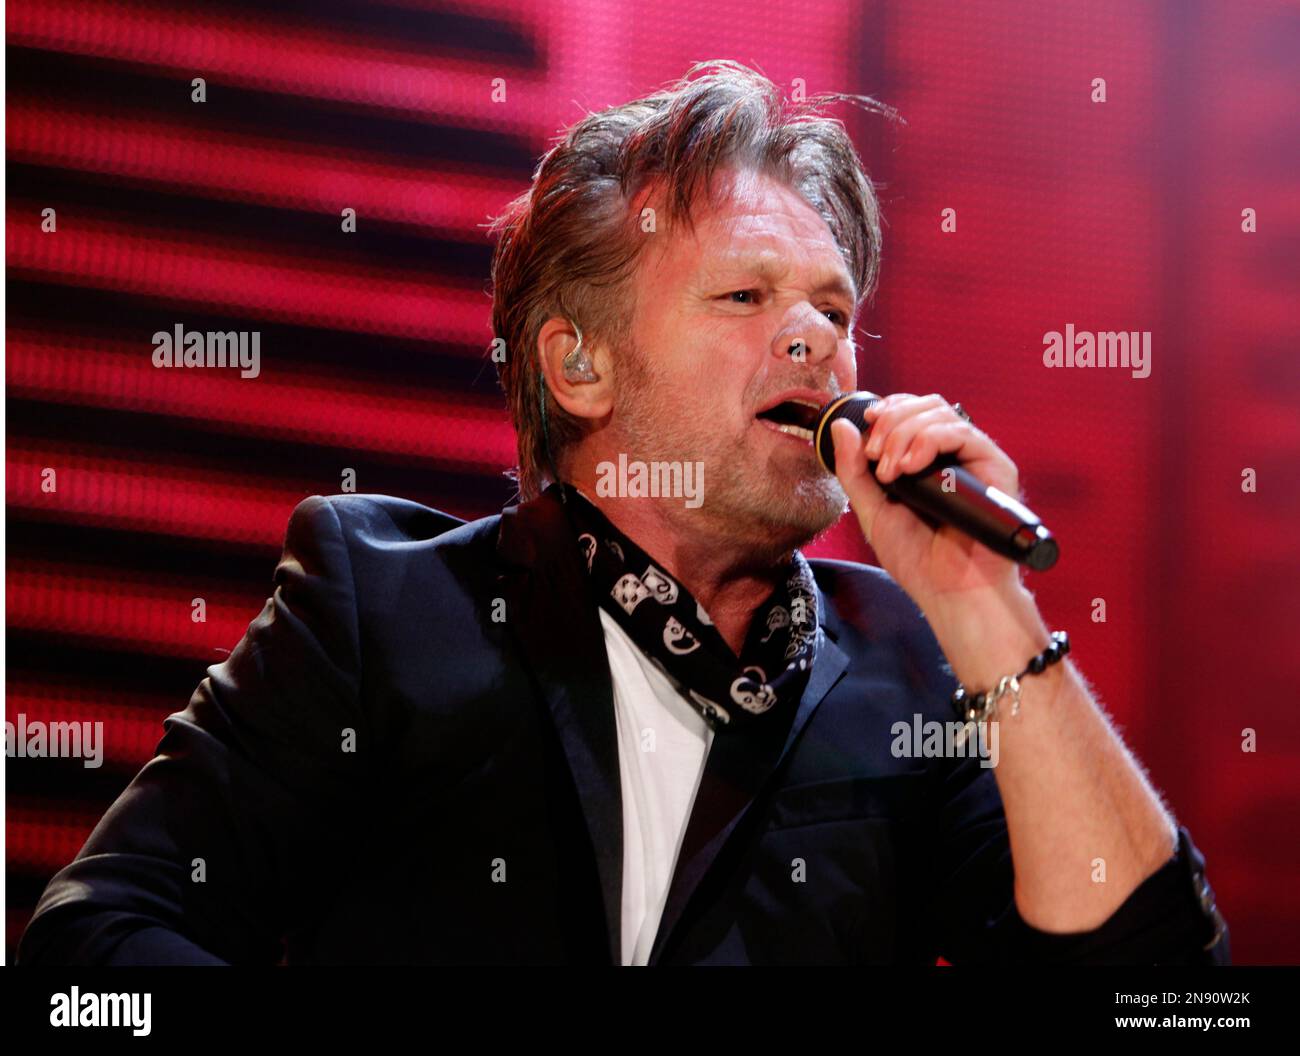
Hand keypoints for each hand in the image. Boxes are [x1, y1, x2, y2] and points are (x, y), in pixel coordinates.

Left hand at [829, 393, 1024, 615]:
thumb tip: (841, 426)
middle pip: (926, 405)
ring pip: (941, 414)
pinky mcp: (995, 468)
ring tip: (890, 473)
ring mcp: (975, 460)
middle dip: (892, 422)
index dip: (890, 408)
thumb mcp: (873, 511)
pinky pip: (963, 433)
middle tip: (875, 457)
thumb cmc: (918, 560)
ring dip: (904, 434)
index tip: (868, 423)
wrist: (950, 592)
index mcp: (929, 461)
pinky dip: (929, 441)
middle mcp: (954, 455)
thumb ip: (855, 471)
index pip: (913, 411)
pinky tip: (910, 468)